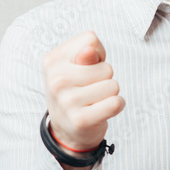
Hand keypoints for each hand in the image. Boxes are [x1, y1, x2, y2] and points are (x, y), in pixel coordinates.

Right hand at [42, 30, 125, 152]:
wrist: (66, 129)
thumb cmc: (76, 90)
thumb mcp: (76, 66)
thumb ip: (87, 54)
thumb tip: (89, 52)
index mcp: (52, 60)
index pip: (91, 40)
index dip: (97, 54)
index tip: (85, 68)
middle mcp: (56, 80)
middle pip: (106, 67)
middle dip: (104, 78)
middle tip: (88, 89)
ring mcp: (67, 101)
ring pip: (113, 86)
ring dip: (109, 94)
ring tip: (93, 100)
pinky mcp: (81, 120)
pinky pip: (115, 103)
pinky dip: (116, 106)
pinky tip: (101, 110)